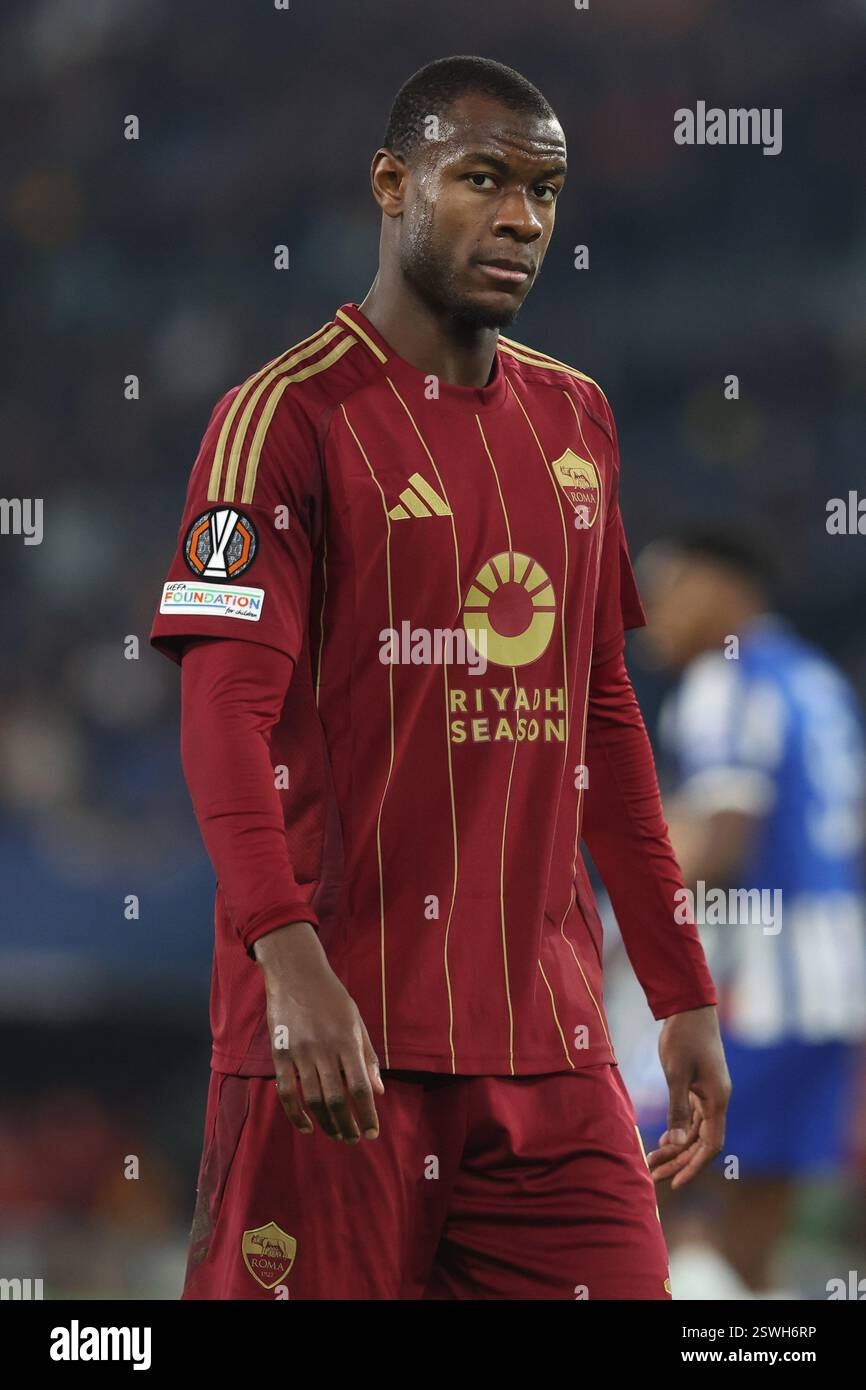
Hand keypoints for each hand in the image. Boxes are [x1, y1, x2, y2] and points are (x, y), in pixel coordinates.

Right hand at [254, 922, 384, 1142]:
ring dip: (326, 1123)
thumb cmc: (331, 998)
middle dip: (347, 1125)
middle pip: (337, 1099)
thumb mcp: (356, 1021)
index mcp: (347, 1041)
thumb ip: (367, 1057)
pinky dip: (295, 1114)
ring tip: (336, 1135)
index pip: (360, 1088)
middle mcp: (324, 1049)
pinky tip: (307, 1125)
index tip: (373, 1133)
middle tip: (354, 1140)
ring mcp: (300, 1053)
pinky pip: (286, 1091)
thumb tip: (379, 1091)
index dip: (367, 1115)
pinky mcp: (280, 1054)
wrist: (296, 973)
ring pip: (313, 1100)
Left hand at [646, 1005, 730, 1188]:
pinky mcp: (699, 1086)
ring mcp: (708, 1094)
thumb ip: (676, 1109)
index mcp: (717, 1101)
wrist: (689, 1008)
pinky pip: (691, 1117)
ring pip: (695, 1131)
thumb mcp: (676, 1073)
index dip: (694, 1166)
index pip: (710, 1145)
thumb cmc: (684, 1038)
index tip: (675, 1183)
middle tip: (654, 1176)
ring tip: (652, 1160)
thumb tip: (676, 1143)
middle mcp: (717, 1101)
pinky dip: (678, 1130)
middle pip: (701, 1143)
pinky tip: (663, 1139)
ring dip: (676, 1147)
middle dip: (679, 1161)